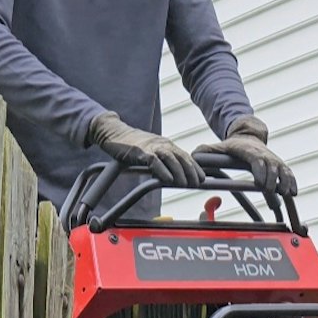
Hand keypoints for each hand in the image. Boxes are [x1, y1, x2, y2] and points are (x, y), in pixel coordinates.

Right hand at [87, 112, 203, 187]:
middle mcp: (162, 144)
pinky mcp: (139, 151)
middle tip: (198, 183)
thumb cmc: (133, 145)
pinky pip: (154, 161)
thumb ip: (162, 162)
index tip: (204, 178)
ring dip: (179, 172)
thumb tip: (172, 176)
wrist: (114, 133)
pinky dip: (162, 170)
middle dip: (192, 171)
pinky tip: (168, 179)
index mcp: (166, 145)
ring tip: (185, 184)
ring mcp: (151, 147)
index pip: (185, 156)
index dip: (196, 167)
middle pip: (181, 157)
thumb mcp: (151, 152)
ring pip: (170, 158)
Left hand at [194, 115, 297, 196]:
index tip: (261, 183)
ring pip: (283, 170)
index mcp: (249, 151)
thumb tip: (193, 156)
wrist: (249, 136)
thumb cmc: (232, 146)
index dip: (261, 171)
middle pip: (272, 167)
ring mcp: (273, 159)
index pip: (257, 160)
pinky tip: (293, 193)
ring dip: (286, 182)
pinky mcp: (280, 164)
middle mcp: (264, 154)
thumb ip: (206, 151)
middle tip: (272, 192)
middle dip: (273, 180)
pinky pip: (289, 173)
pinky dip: (292, 182)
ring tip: (287, 194)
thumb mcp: (219, 146)